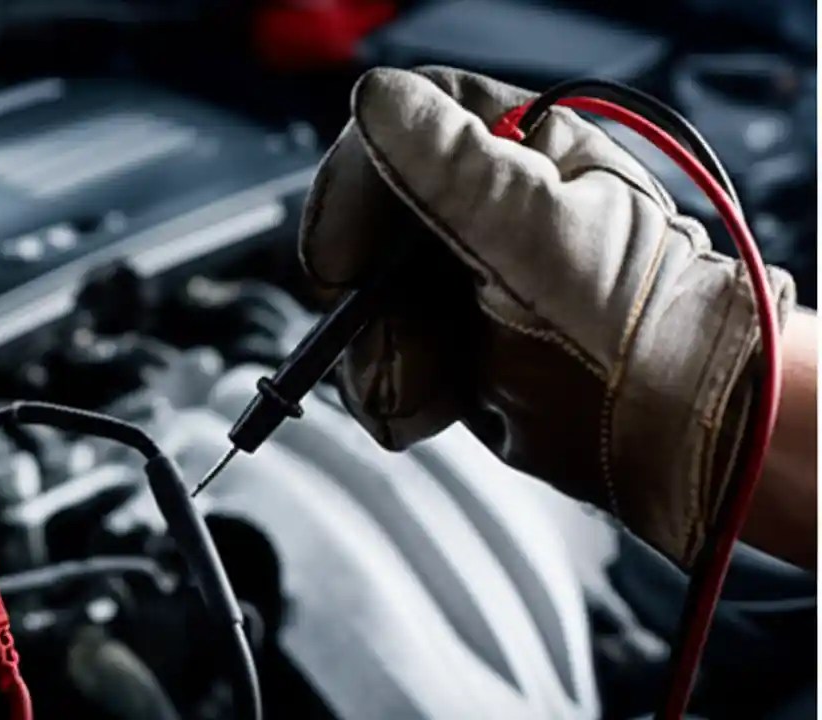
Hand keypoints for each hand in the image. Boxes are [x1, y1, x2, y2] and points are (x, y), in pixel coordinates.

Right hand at [300, 67, 794, 566]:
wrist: (675, 436)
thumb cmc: (634, 335)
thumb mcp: (539, 244)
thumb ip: (454, 171)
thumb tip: (381, 98)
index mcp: (516, 149)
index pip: (399, 126)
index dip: (353, 188)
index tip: (339, 261)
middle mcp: (480, 204)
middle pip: (367, 224)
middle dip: (368, 302)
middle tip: (393, 346)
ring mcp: (461, 275)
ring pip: (365, 299)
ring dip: (381, 357)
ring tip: (430, 393)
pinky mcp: (450, 337)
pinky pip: (380, 351)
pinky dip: (393, 389)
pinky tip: (437, 407)